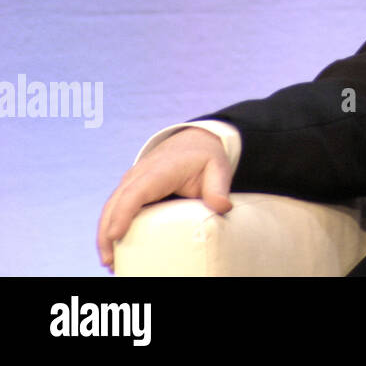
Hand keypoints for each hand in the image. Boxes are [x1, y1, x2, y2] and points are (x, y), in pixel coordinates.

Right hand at [96, 127, 232, 269]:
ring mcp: (131, 181)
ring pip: (110, 208)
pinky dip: (110, 227)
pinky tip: (113, 248)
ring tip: (109, 262)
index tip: (115, 234)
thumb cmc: (204, 158)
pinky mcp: (129, 189)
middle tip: (110, 262)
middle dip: (107, 233)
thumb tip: (222, 207)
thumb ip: (219, 188)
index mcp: (159, 171)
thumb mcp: (218, 169)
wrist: (193, 142)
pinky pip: (115, 208)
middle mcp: (139, 175)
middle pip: (115, 203)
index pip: (136, 192)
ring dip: (104, 234)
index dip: (123, 213)